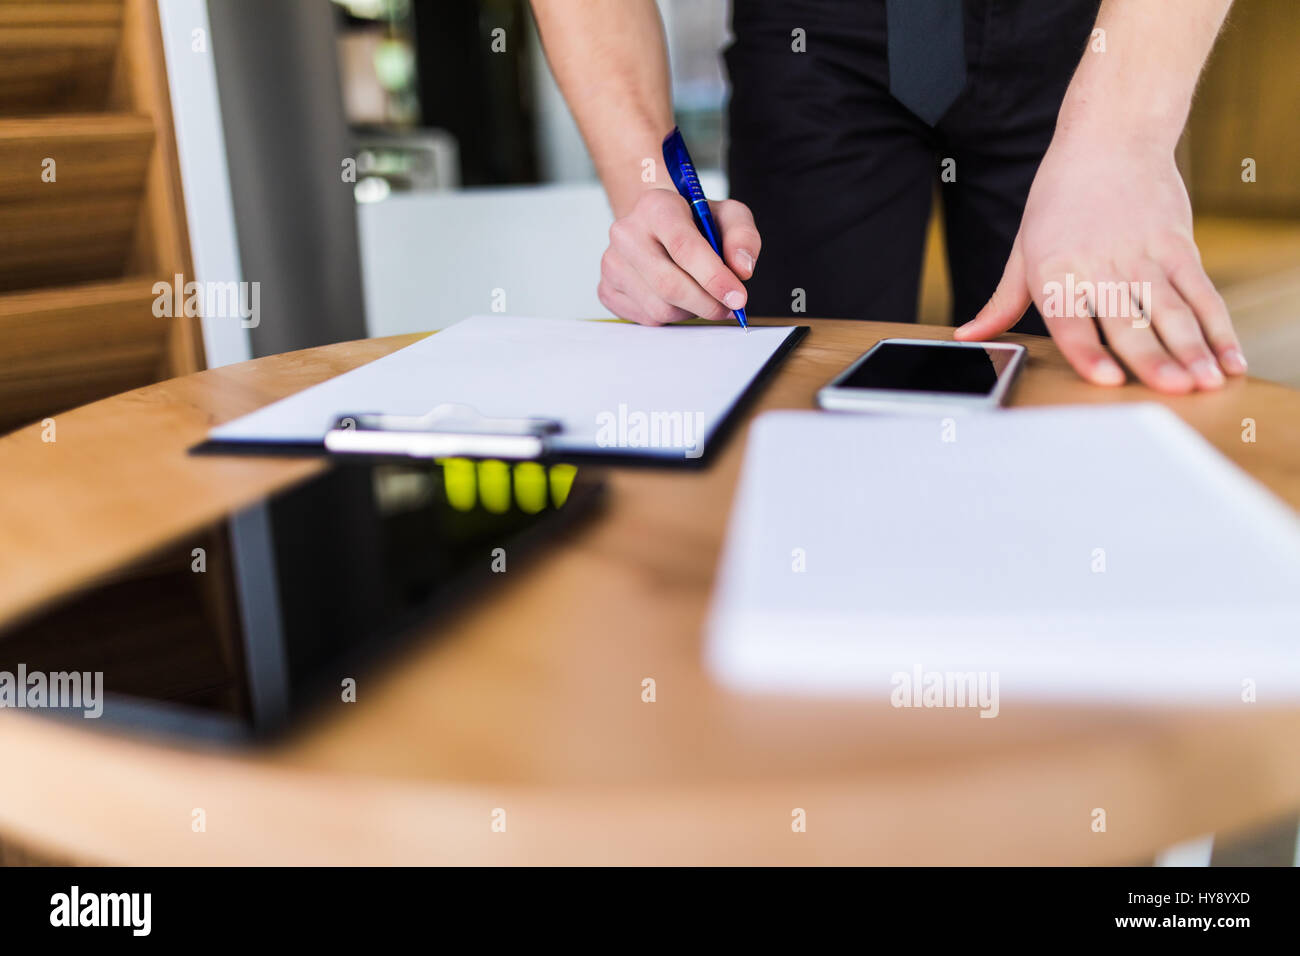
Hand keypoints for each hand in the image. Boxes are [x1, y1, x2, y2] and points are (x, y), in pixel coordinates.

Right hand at [598, 189, 760, 325]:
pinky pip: (646, 318)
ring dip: (691, 311)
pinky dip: (671, 317)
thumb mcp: (728, 216)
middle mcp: (626, 232)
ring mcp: (612, 262)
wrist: (656, 228)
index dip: (714, 278)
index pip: (684, 247)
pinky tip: (679, 299)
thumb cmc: (694, 222)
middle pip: (669, 285)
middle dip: (706, 304)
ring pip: (659, 308)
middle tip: (729, 308)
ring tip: (702, 297)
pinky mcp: (606, 288)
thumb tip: (741, 270)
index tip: (738, 298)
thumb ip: (742, 237)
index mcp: (656, 206)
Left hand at [955, 137, 1246, 392]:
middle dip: (1154, 361)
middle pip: (1129, 321)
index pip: (1071, 321)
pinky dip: (1218, 328)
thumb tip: (969, 337)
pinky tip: (1230, 358)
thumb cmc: (1060, 196)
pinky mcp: (1179, 246)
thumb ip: (1002, 302)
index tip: (1107, 380)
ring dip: (1193, 350)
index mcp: (1055, 270)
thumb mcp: (1023, 249)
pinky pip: (1202, 293)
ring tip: (1208, 382)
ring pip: (1172, 311)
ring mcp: (1144, 256)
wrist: (1111, 135)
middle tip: (1173, 392)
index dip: (1088, 352)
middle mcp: (1100, 266)